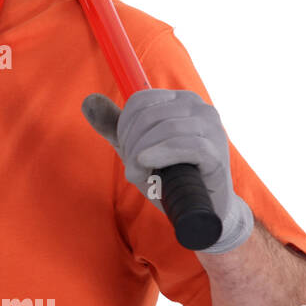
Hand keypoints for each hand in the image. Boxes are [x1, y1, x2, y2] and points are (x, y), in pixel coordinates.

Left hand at [81, 89, 252, 252]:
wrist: (198, 205)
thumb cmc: (167, 172)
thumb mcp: (135, 146)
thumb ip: (113, 125)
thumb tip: (88, 100)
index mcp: (181, 100)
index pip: (140, 101)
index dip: (124, 126)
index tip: (126, 149)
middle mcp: (200, 108)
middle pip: (149, 116)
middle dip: (132, 143)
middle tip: (132, 167)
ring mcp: (212, 129)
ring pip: (165, 130)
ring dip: (142, 155)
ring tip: (140, 174)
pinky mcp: (216, 152)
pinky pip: (183, 146)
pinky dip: (159, 156)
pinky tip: (148, 166)